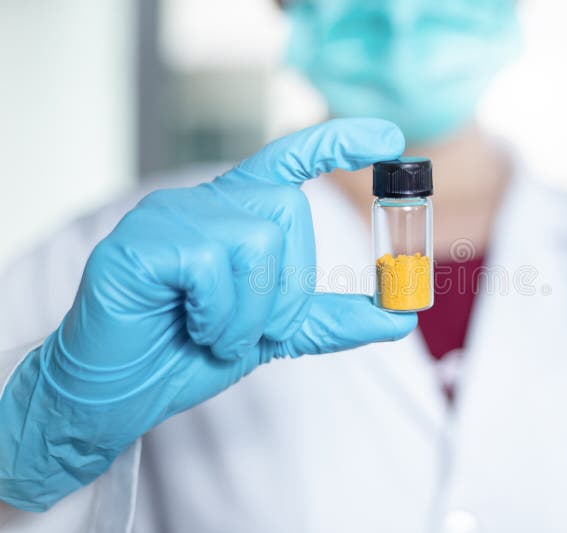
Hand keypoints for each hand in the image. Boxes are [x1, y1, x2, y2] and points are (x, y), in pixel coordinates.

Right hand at [0, 118, 415, 510]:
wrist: (123, 390)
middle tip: (252, 329)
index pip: (291, 159)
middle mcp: (205, 202)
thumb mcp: (274, 332)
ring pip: (256, 241)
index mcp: (236, 214)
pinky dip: (219, 315)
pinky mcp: (138, 242)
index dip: (339, 142)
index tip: (390, 136)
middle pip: (288, 211)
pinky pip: (211, 265)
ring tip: (218, 334)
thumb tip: (398, 317)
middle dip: (286, 287)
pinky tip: (194, 328)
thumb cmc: (190, 350)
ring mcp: (168, 216)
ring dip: (251, 311)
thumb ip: (329, 318)